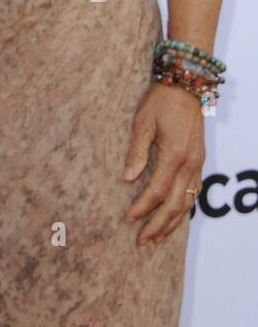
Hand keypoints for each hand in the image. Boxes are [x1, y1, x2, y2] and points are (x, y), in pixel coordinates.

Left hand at [123, 82, 203, 243]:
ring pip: (187, 202)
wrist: (186, 85)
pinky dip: (183, 209)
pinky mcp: (199, 161)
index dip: (142, 208)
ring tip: (157, 238)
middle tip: (141, 241)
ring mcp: (197, 164)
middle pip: (174, 204)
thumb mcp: (142, 122)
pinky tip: (173, 217)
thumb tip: (128, 178)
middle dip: (158, 225)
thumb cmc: (161, 101)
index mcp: (174, 155)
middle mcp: (189, 164)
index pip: (156, 191)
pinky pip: (193, 192)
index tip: (128, 219)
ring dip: (172, 222)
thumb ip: (136, 152)